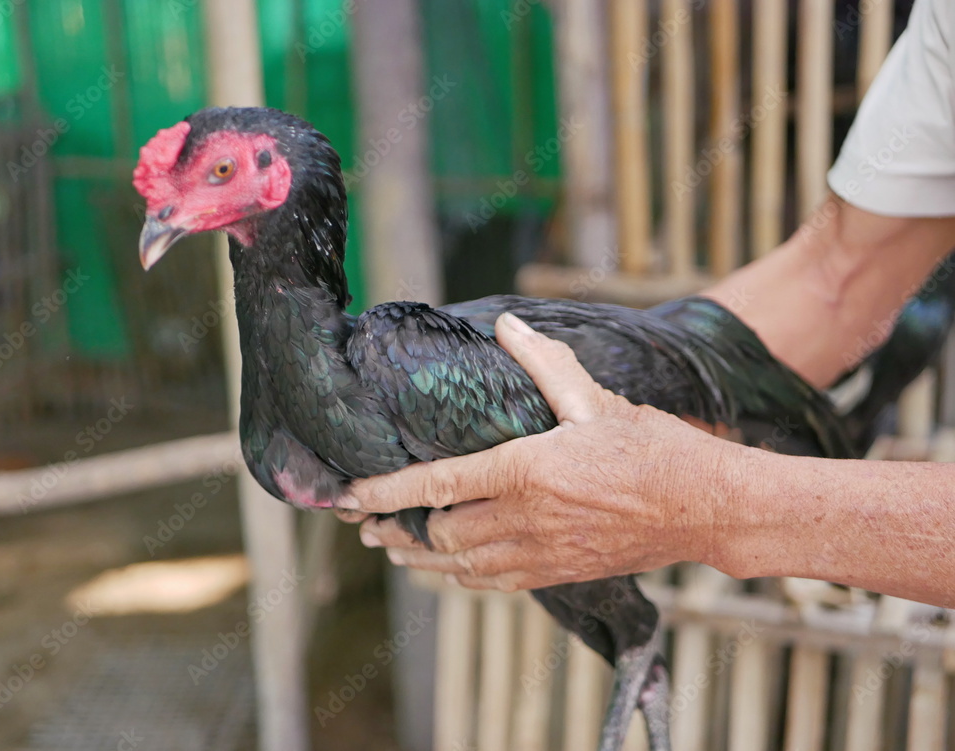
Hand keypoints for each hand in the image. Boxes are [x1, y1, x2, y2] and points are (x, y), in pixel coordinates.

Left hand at [336, 313, 729, 591]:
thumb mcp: (596, 399)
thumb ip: (545, 364)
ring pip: (460, 567)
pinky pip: (493, 584)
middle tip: (366, 522)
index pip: (436, 485)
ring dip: (420, 559)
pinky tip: (450, 568)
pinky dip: (460, 576)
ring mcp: (542, 553)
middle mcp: (526, 519)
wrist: (705, 508)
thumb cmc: (653, 449)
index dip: (386, 492)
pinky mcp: (559, 573)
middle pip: (439, 533)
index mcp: (527, 470)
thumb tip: (506, 326)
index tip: (349, 497)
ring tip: (393, 549)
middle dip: (395, 529)